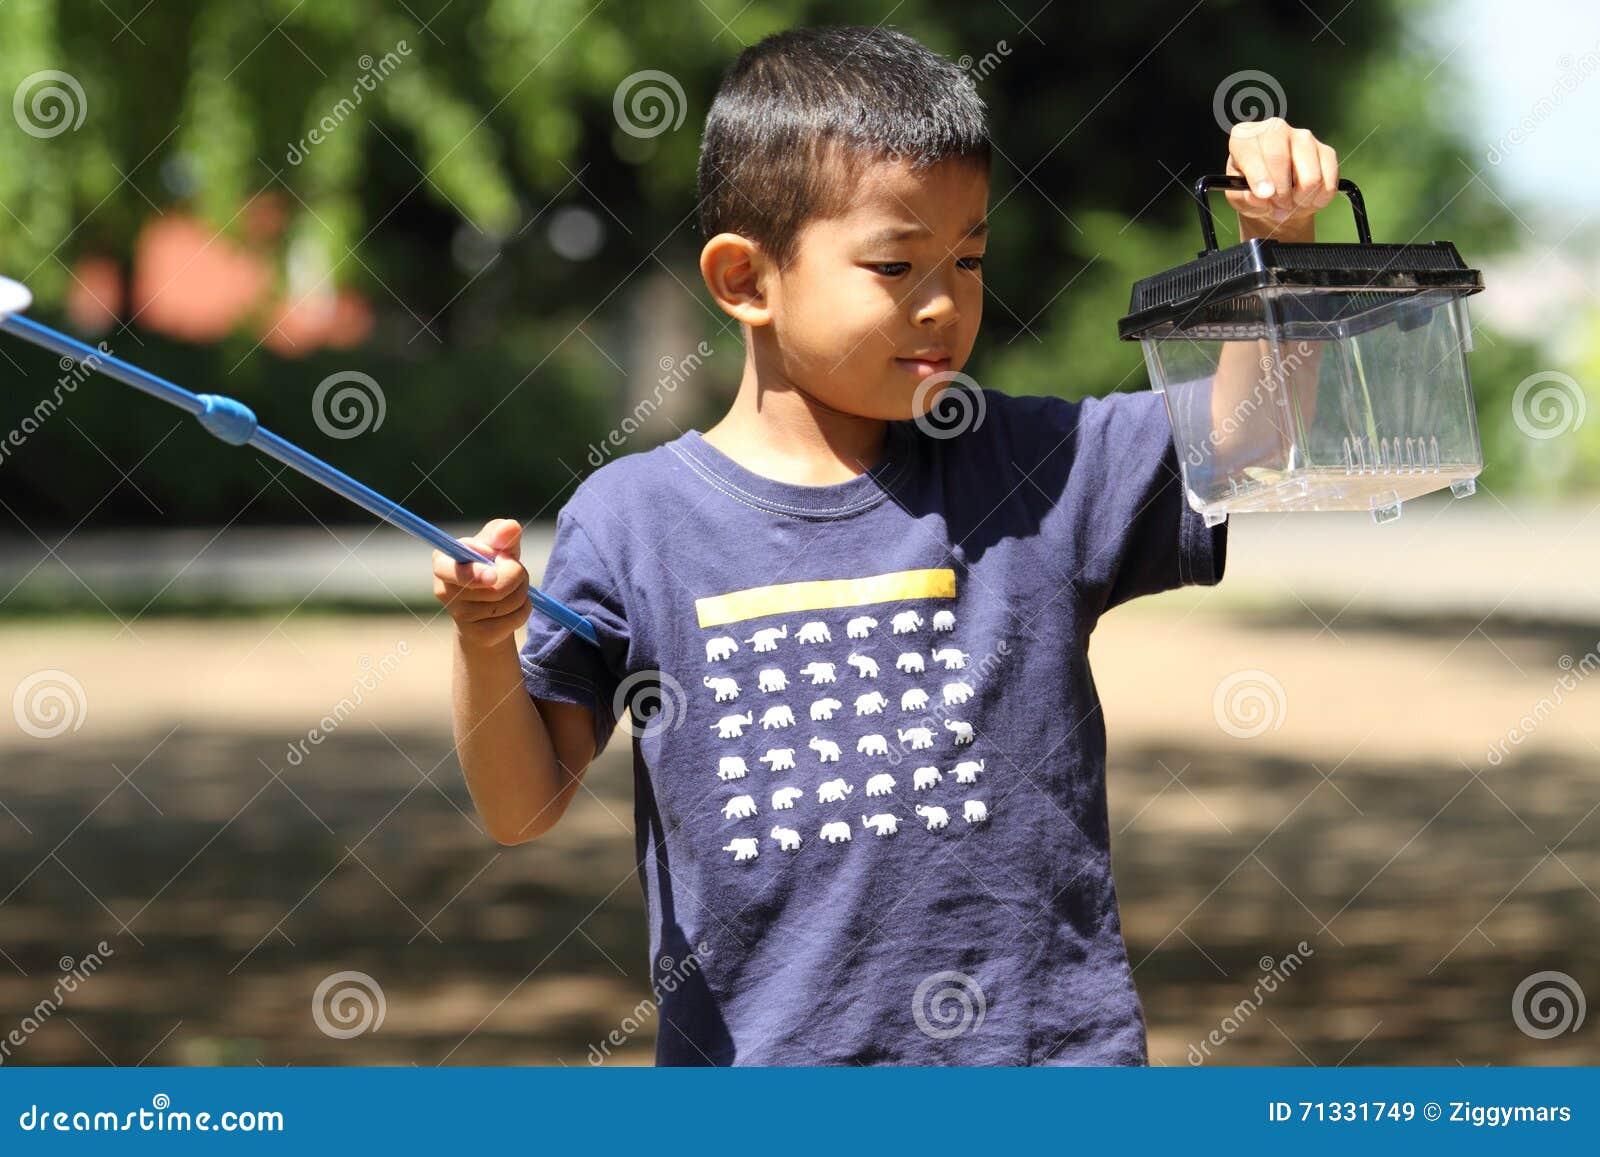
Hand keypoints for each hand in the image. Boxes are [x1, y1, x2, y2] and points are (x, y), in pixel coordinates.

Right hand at [433, 518, 528, 650]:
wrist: (490, 603)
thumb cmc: (491, 563)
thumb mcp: (497, 544)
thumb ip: (503, 533)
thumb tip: (511, 527)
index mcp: (442, 562)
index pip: (448, 570)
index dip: (472, 574)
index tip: (493, 576)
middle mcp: (444, 591)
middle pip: (493, 588)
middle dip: (518, 575)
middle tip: (516, 569)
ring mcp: (458, 616)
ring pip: (507, 602)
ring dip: (523, 591)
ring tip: (514, 586)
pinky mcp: (477, 635)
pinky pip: (514, 619)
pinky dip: (524, 609)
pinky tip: (514, 606)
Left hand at [1223, 117, 1338, 239]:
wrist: (1275, 194)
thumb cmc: (1253, 191)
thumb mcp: (1240, 199)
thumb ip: (1243, 198)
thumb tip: (1260, 195)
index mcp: (1246, 137)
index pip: (1251, 149)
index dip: (1259, 175)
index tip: (1265, 195)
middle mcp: (1275, 129)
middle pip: (1280, 158)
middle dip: (1281, 192)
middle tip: (1279, 206)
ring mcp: (1304, 137)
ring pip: (1310, 175)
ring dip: (1302, 199)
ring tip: (1292, 204)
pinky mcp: (1326, 151)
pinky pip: (1328, 181)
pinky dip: (1319, 199)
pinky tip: (1307, 200)